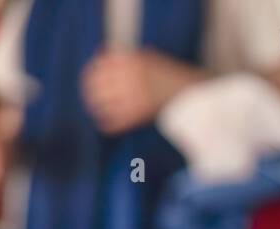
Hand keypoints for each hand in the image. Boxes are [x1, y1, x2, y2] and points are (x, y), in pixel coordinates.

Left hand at [81, 49, 202, 134]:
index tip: (87, 81)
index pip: (97, 65)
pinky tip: (105, 125)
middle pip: (96, 85)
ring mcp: (134, 96)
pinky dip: (108, 125)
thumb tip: (99, 51)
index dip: (89, 74)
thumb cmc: (169, 75)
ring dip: (96, 109)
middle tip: (90, 99)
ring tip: (96, 112)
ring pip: (102, 104)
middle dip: (90, 93)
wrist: (192, 93)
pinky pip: (114, 122)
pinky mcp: (139, 115)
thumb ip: (124, 55)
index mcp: (131, 60)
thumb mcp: (147, 57)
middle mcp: (130, 77)